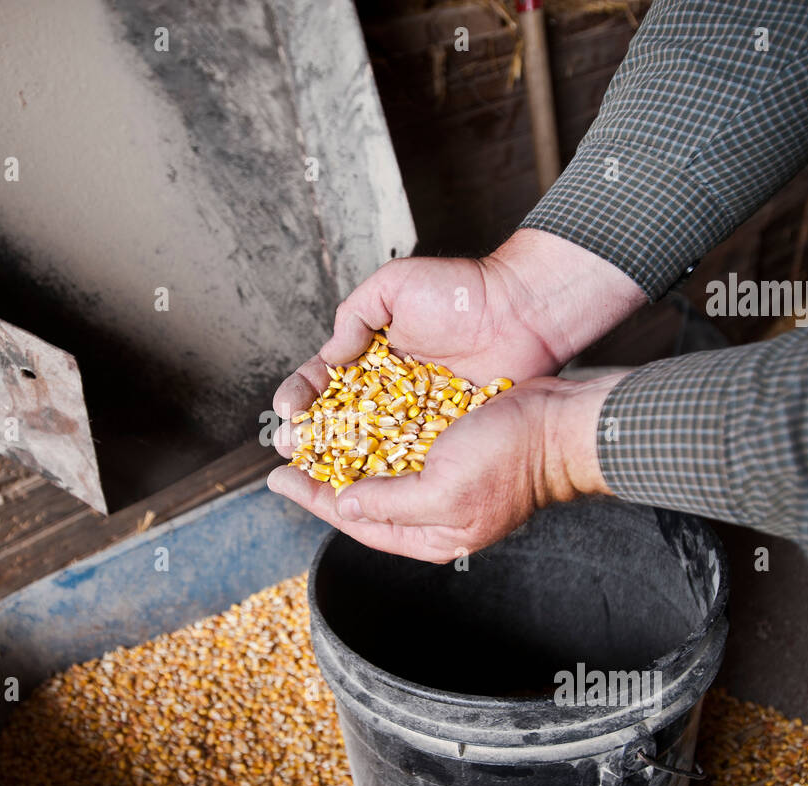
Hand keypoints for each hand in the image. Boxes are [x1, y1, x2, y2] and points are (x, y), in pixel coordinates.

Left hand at [267, 373, 623, 561]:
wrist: (562, 419)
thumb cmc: (511, 457)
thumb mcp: (444, 489)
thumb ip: (390, 504)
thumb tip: (345, 505)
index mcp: (433, 535)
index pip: (358, 521)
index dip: (315, 499)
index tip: (280, 478)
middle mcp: (433, 513)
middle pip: (363, 499)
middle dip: (323, 478)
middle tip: (286, 457)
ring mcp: (443, 482)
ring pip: (378, 472)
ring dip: (343, 454)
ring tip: (312, 436)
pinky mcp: (451, 449)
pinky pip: (399, 447)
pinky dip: (372, 435)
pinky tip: (353, 419)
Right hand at [270, 228, 644, 452]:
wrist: (520, 311)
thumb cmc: (459, 290)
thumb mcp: (394, 285)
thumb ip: (354, 315)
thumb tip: (329, 356)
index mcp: (368, 352)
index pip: (322, 377)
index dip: (301, 394)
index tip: (287, 408)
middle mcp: (386, 386)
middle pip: (337, 415)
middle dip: (310, 431)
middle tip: (289, 445)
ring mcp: (413, 412)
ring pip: (367, 440)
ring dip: (338, 455)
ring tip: (313, 468)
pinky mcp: (441, 431)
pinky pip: (407, 452)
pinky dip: (384, 467)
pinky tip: (362, 478)